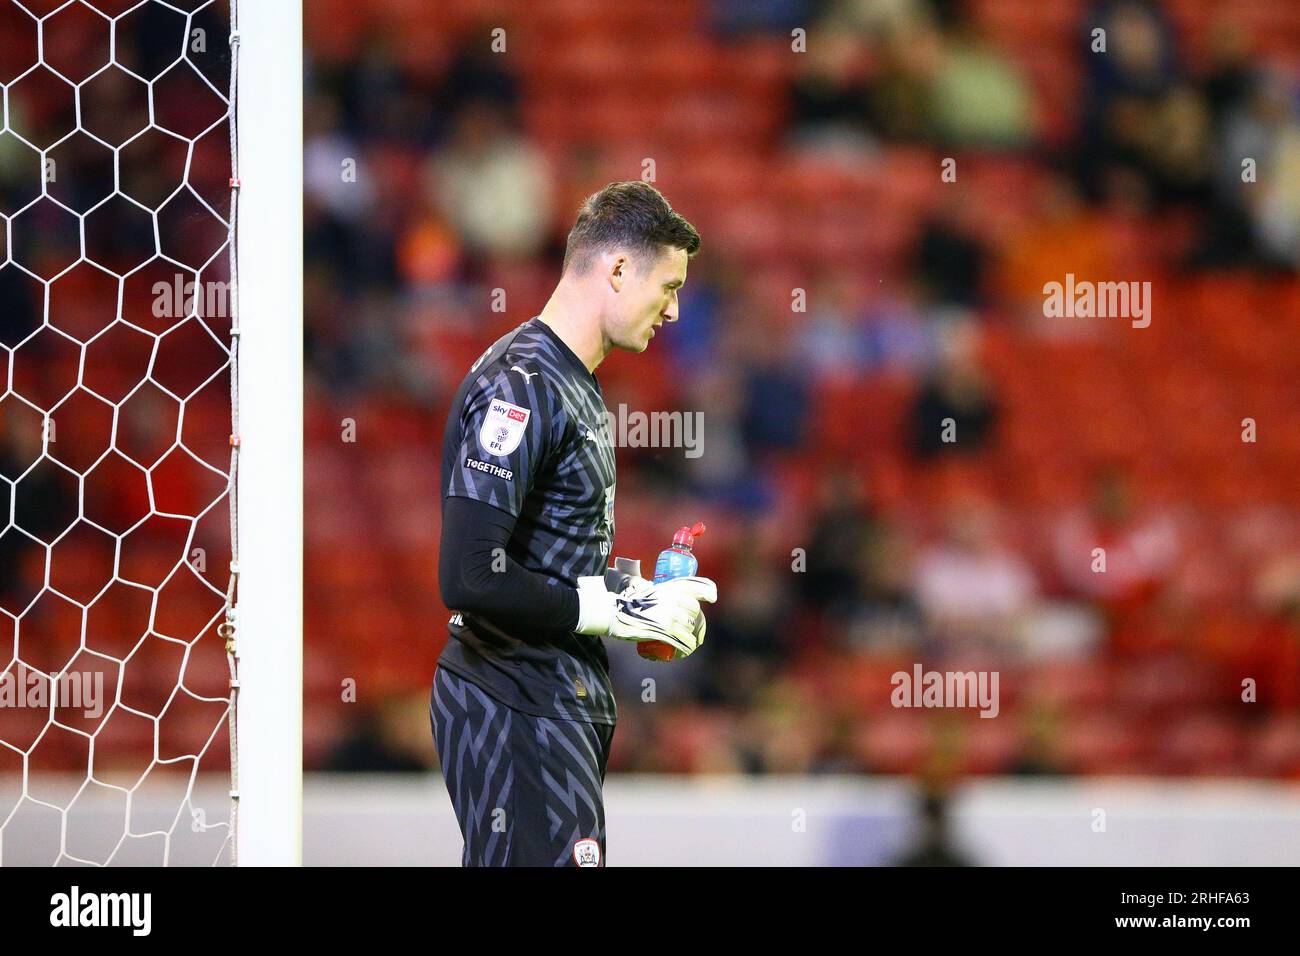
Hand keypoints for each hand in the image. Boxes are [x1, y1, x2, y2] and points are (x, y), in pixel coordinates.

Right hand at [575, 575, 716, 657]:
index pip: (694, 586)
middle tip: (689, 628)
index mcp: (668, 587)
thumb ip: (655, 588)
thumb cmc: (626, 601)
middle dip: (694, 620)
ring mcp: (669, 615)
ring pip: (690, 626)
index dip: (707, 590)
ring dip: (690, 636)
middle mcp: (672, 599)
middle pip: (694, 610)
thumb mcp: (644, 589)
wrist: (612, 612)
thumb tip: (655, 588)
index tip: (713, 597)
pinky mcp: (664, 630)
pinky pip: (682, 640)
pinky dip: (686, 647)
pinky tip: (684, 651)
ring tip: (686, 642)